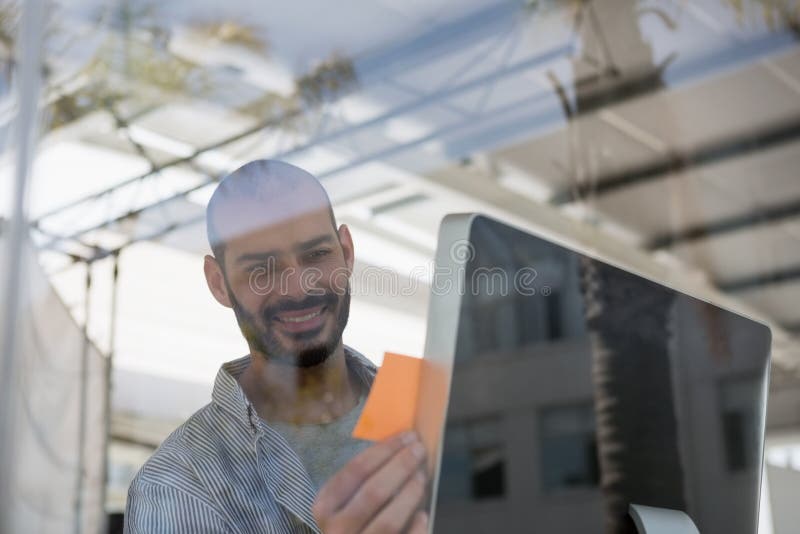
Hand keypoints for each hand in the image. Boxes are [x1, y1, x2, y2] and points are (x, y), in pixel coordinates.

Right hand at [312, 431, 428, 532]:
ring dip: (410, 495)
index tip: (408, 436)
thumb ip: (363, 480)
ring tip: (422, 478)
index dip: (385, 450)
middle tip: (419, 450)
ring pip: (388, 521)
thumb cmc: (351, 524)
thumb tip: (400, 446)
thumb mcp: (344, 502)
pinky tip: (422, 515)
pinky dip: (415, 528)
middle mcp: (335, 530)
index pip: (356, 470)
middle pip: (374, 491)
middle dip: (401, 466)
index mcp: (324, 507)